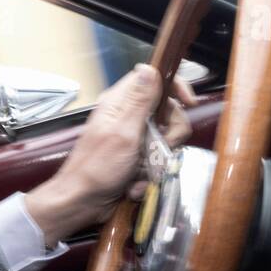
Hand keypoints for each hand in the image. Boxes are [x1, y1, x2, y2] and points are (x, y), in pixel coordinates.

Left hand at [22, 64, 196, 247]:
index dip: (174, 87)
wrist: (81, 203)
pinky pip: (156, 160)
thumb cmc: (96, 168)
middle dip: (170, 134)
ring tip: (142, 172)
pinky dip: (149, 174)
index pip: (153, 79)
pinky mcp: (135, 158)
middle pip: (167, 112)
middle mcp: (126, 116)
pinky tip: (135, 183)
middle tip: (161, 148)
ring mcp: (131, 138)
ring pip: (165, 139)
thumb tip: (149, 68)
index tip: (189, 103)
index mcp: (120, 103)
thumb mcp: (123, 132)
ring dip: (158, 159)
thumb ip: (139, 101)